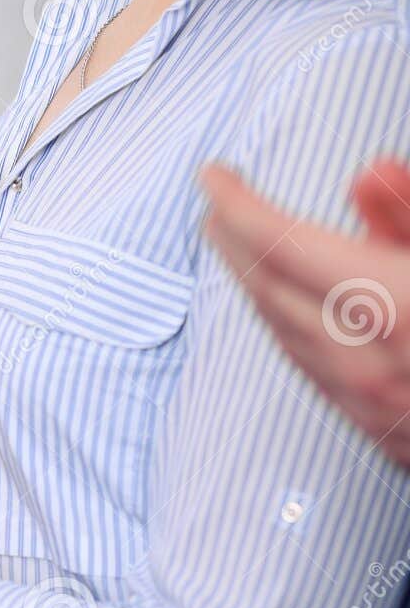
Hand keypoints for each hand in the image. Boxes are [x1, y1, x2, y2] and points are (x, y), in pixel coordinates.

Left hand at [204, 159, 409, 463]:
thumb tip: (368, 177)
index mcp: (393, 305)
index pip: (283, 245)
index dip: (239, 205)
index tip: (215, 177)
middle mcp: (368, 359)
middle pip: (269, 289)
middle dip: (235, 241)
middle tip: (219, 205)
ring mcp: (369, 401)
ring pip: (283, 333)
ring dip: (254, 284)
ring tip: (242, 247)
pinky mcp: (380, 430)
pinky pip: (310, 367)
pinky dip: (286, 326)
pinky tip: (288, 311)